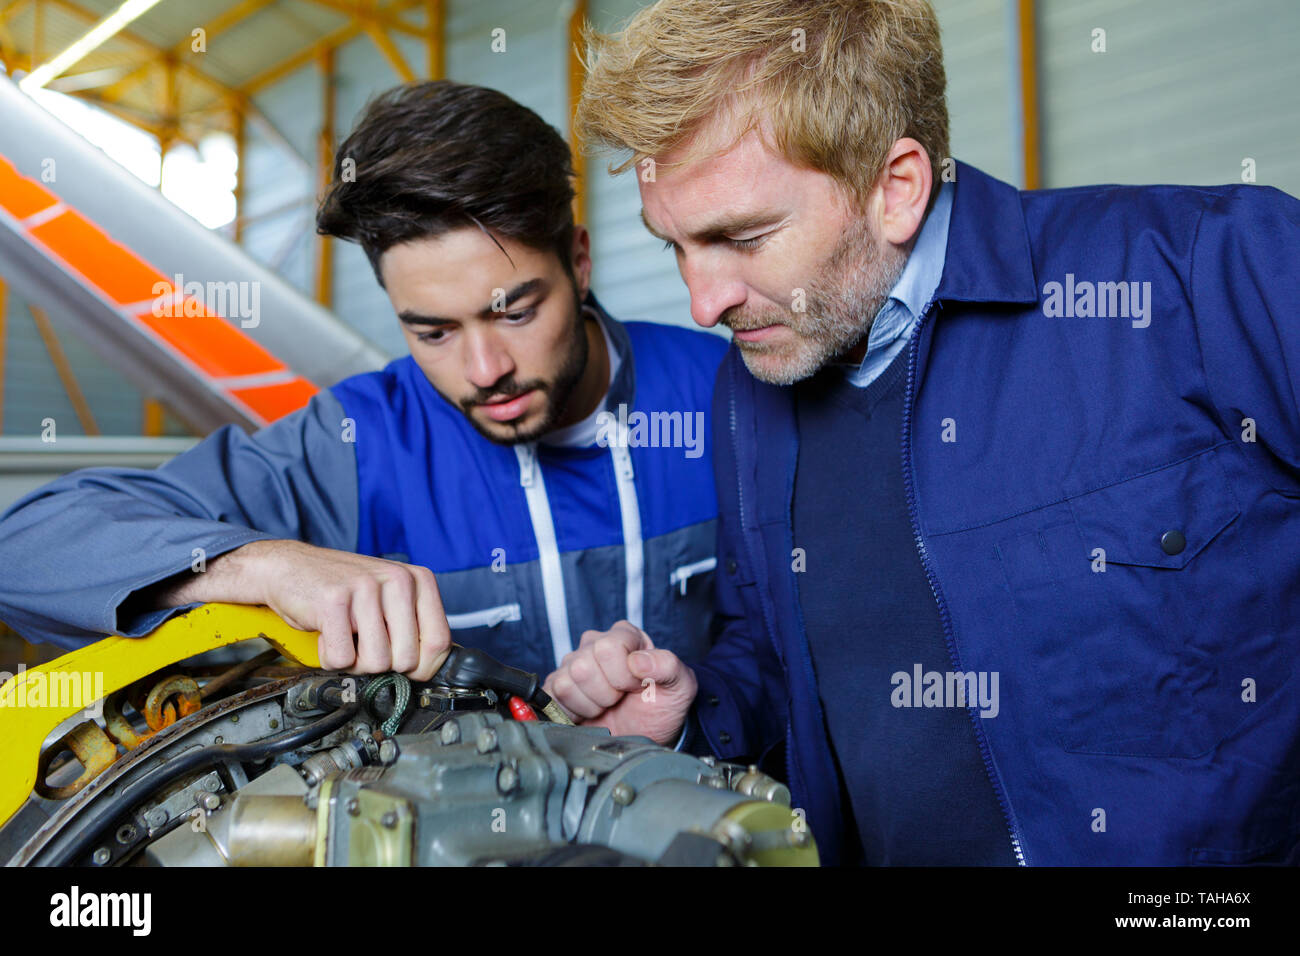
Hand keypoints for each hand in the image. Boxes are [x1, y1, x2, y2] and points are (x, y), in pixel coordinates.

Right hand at [223, 540, 450, 679]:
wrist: (289, 567)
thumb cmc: (343, 591)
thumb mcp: (389, 600)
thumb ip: (413, 628)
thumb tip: (429, 670)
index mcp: (418, 580)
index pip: (440, 641)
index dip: (422, 667)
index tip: (403, 668)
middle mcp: (398, 579)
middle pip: (407, 660)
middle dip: (381, 665)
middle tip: (362, 645)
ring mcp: (366, 588)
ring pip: (376, 662)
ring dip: (354, 662)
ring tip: (344, 637)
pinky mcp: (334, 601)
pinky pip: (342, 658)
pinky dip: (329, 656)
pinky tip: (326, 633)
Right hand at [542, 621, 696, 745]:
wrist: (646, 735)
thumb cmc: (662, 706)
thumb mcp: (680, 686)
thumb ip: (667, 666)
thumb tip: (639, 661)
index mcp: (624, 635)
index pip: (608, 648)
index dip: (624, 676)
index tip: (636, 687)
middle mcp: (595, 644)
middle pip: (583, 666)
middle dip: (606, 693)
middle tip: (620, 698)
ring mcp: (574, 664)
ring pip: (567, 683)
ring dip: (591, 704)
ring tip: (607, 705)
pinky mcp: (558, 686)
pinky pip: (553, 696)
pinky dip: (573, 711)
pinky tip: (589, 710)